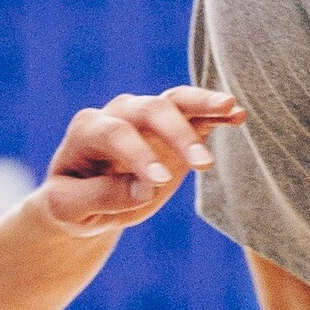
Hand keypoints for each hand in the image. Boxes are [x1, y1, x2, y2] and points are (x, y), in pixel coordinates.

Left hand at [38, 86, 242, 233]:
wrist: (86, 199)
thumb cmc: (74, 203)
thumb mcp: (70, 208)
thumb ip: (100, 196)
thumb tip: (145, 188)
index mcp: (86, 131)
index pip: (115, 134)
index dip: (138, 154)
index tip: (160, 182)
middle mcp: (116, 115)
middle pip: (148, 109)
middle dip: (177, 133)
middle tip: (202, 163)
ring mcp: (146, 119)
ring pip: (174, 100)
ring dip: (203, 104)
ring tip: (230, 109)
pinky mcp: (172, 129)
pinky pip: (195, 113)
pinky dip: (216, 112)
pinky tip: (238, 115)